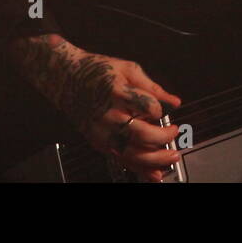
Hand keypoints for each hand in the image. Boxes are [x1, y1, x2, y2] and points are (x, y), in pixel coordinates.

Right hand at [10, 34, 182, 181]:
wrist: (66, 80)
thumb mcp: (127, 69)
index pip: (148, 106)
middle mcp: (110, 116)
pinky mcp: (100, 143)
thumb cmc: (97, 72)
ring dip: (157, 159)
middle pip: (143, 135)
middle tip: (175, 132)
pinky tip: (154, 173)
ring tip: (172, 156)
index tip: (163, 108)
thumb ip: (152, 86)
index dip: (160, 109)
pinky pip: (123, 161)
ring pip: (134, 154)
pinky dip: (140, 170)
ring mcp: (103, 133)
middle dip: (165, 138)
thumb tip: (174, 101)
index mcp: (118, 93)